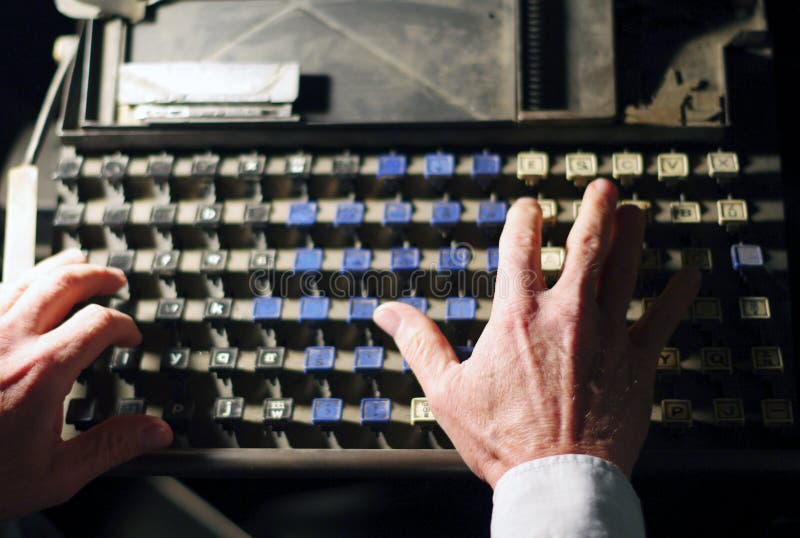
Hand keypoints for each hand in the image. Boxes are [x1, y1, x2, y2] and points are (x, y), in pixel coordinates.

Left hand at [0, 251, 172, 518]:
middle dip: (95, 276)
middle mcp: (7, 343)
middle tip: (113, 278)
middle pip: (62, 284)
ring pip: (24, 280)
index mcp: (40, 372)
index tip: (130, 336)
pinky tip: (21, 285)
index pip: (98, 323)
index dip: (123, 324)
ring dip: (56, 268)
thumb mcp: (56, 475)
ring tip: (74, 261)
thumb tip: (156, 432)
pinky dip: (16, 282)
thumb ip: (112, 446)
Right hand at [373, 179, 700, 486]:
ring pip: (627, 269)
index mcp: (518, 316)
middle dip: (595, 210)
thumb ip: (418, 342)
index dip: (526, 218)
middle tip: (603, 188)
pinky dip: (677, 295)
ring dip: (633, 235)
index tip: (530, 207)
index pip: (521, 246)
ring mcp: (607, 334)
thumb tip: (386, 312)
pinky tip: (689, 275)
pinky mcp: (637, 361)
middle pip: (587, 245)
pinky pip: (663, 319)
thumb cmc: (501, 439)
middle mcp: (567, 314)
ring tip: (636, 212)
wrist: (557, 479)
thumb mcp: (447, 390)